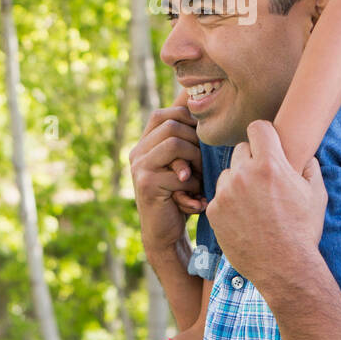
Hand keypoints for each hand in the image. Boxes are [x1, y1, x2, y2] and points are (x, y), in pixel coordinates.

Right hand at [129, 87, 204, 254]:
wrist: (166, 235)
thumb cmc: (181, 196)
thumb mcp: (185, 165)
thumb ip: (187, 142)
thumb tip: (197, 105)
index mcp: (144, 144)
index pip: (163, 114)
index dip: (187, 119)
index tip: (202, 140)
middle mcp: (137, 153)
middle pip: (171, 125)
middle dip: (195, 142)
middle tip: (203, 166)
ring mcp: (139, 167)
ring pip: (175, 143)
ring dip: (196, 161)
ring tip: (199, 180)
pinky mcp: (146, 184)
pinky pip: (180, 173)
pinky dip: (194, 187)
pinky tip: (194, 201)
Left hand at [206, 119, 327, 287]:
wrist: (284, 267)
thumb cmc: (303, 230)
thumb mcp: (316, 194)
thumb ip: (310, 167)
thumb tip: (305, 153)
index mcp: (270, 165)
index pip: (257, 127)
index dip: (264, 134)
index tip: (267, 143)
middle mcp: (244, 174)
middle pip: (241, 149)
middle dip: (252, 159)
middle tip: (264, 179)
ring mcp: (226, 193)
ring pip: (228, 172)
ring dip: (238, 180)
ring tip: (254, 202)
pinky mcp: (215, 211)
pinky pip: (219, 195)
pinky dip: (229, 202)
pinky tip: (244, 217)